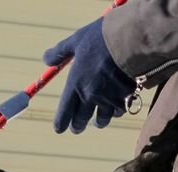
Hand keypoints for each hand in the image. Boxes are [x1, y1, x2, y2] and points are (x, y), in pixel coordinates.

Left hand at [43, 18, 135, 133]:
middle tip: (78, 126)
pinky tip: (117, 104)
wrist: (131, 37)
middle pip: (80, 122)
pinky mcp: (125, 97)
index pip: (64, 115)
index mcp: (75, 85)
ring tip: (99, 119)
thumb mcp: (77, 41)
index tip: (60, 128)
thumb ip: (60, 52)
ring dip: (99, 120)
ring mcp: (108, 99)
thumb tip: (46, 59)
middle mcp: (90, 96)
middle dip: (78, 125)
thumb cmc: (101, 37)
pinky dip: (117, 109)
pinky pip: (119, 110)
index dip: (60, 124)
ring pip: (102, 119)